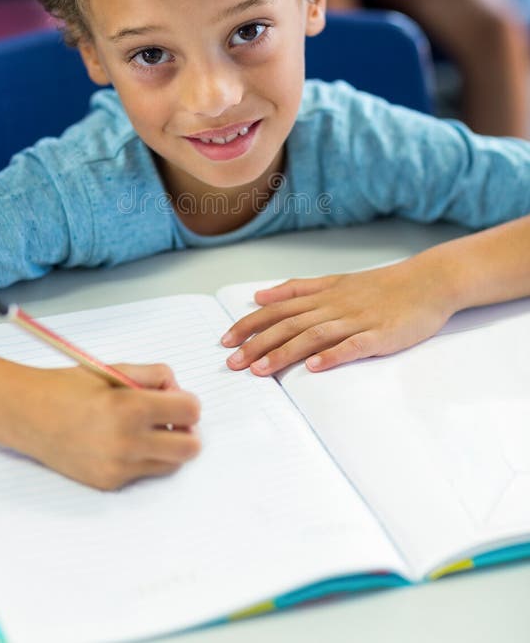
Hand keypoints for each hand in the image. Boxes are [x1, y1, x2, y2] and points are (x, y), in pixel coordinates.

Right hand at [17, 363, 200, 489]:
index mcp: (131, 407)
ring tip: (146, 429)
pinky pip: (143, 473)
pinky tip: (120, 442)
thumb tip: (177, 390)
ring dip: (168, 446)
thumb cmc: (68, 387)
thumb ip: (154, 375)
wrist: (27, 415)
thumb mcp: (114, 369)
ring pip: (171, 464)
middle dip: (187, 430)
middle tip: (171, 418)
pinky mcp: (108, 483)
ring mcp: (118, 467)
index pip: (190, 411)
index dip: (188, 402)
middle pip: (190, 447)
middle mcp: (127, 442)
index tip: (177, 398)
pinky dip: (142, 458)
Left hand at [222, 259, 452, 374]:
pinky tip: (315, 367)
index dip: (249, 325)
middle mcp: (334, 306)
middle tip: (232, 363)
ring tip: (261, 369)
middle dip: (258, 344)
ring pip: (314, 336)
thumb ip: (297, 289)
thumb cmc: (380, 286)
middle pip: (289, 325)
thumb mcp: (334, 281)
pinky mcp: (380, 335)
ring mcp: (357, 320)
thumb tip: (259, 295)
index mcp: (322, 295)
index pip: (277, 310)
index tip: (225, 341)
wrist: (427, 282)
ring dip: (285, 353)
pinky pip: (353, 345)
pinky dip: (333, 355)